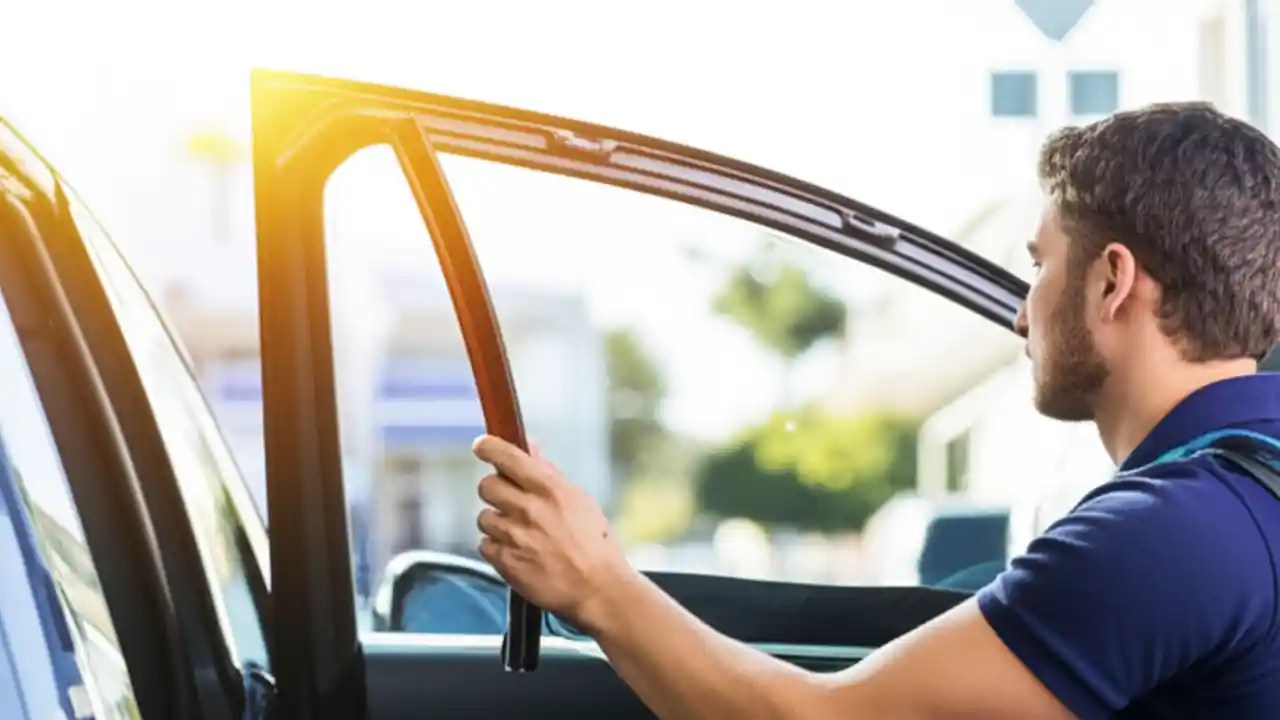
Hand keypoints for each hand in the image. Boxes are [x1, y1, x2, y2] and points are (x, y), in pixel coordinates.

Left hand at [473, 435, 636, 630]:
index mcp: (550, 489)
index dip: (489, 447)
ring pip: (484, 517)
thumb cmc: (594, 544)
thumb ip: (548, 472)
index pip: (508, 457)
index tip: (482, 446)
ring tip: (521, 535)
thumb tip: (530, 445)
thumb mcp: (578, 500)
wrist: (597, 589)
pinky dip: (497, 548)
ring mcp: (515, 536)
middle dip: (495, 491)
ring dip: (498, 523)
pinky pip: (485, 544)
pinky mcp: (505, 562)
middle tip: (510, 502)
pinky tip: (519, 552)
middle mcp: (529, 509)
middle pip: (487, 486)